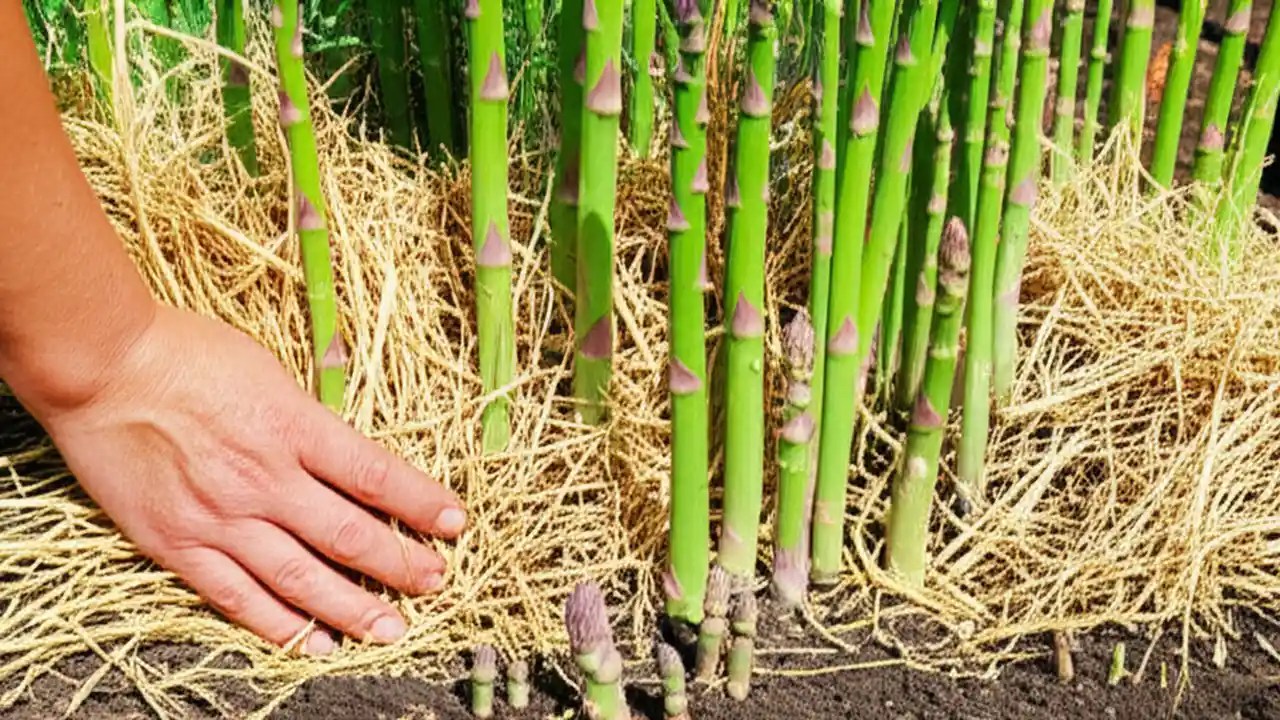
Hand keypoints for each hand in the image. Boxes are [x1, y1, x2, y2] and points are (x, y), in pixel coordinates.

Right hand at [20, 304, 464, 654]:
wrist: (102, 368)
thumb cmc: (186, 354)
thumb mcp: (268, 372)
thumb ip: (306, 421)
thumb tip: (343, 458)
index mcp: (293, 427)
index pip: (376, 475)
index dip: (422, 503)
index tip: (455, 523)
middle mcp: (266, 480)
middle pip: (350, 535)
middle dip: (401, 565)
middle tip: (434, 583)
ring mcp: (223, 518)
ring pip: (302, 578)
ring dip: (352, 608)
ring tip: (389, 630)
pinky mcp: (180, 544)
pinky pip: (238, 597)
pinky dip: (280, 626)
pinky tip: (314, 643)